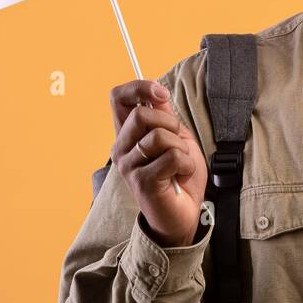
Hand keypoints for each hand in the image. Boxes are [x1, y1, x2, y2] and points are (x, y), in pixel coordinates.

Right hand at [109, 79, 207, 247]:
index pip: (117, 98)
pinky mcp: (143, 181)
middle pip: (141, 115)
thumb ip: (165, 117)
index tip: (160, 94)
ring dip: (181, 148)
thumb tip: (158, 93)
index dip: (139, 87)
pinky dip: (186, 164)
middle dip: (170, 124)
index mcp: (127, 135)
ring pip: (159, 136)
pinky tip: (180, 176)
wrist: (182, 214)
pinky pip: (172, 157)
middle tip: (177, 144)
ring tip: (180, 164)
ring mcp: (129, 166)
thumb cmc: (178, 176)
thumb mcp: (176, 138)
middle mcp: (122, 149)